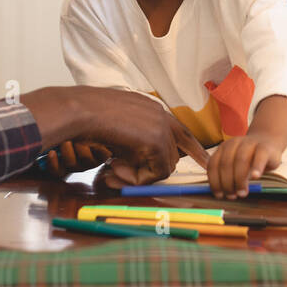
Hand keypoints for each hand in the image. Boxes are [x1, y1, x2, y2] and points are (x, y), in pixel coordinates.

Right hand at [23, 86, 206, 186]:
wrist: (81, 110)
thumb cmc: (88, 116)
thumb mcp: (116, 125)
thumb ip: (131, 139)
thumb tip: (132, 160)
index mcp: (152, 108)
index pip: (181, 132)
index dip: (193, 149)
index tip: (205, 162)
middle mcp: (161, 116)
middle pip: (172, 155)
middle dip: (150, 170)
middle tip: (117, 170)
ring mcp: (161, 128)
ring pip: (165, 166)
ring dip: (140, 175)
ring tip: (113, 166)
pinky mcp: (157, 142)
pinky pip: (157, 173)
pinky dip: (137, 178)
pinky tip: (115, 166)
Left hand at [206, 131, 285, 199]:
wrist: (268, 143)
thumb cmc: (249, 160)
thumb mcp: (236, 166)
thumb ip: (228, 177)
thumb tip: (223, 194)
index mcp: (223, 148)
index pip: (213, 165)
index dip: (214, 181)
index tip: (219, 195)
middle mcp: (234, 144)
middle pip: (226, 164)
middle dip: (227, 183)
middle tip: (232, 196)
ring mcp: (249, 144)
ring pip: (240, 160)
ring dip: (239, 179)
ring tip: (242, 193)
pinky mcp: (264, 148)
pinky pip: (259, 157)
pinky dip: (256, 168)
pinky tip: (255, 177)